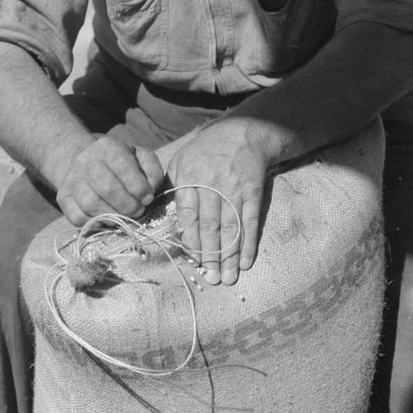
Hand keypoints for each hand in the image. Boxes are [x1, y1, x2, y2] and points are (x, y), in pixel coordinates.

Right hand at [54, 135, 164, 225]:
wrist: (86, 162)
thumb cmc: (121, 163)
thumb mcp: (141, 157)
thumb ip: (152, 170)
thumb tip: (149, 191)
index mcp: (108, 146)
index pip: (122, 166)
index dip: (138, 187)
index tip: (147, 198)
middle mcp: (85, 160)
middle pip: (106, 188)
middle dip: (127, 205)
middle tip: (137, 211)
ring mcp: (71, 179)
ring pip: (90, 204)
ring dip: (112, 216)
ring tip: (123, 216)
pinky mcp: (63, 197)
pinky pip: (76, 217)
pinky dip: (94, 224)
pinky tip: (107, 220)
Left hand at [167, 121, 270, 285]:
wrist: (243, 132)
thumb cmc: (206, 151)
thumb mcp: (181, 161)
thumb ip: (172, 188)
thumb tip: (158, 216)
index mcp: (190, 178)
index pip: (189, 215)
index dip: (192, 241)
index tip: (193, 261)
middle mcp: (212, 184)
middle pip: (210, 226)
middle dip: (210, 255)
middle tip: (211, 279)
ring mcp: (235, 188)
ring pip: (231, 227)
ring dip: (230, 255)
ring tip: (228, 278)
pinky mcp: (253, 191)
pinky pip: (251, 221)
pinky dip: (249, 243)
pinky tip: (246, 261)